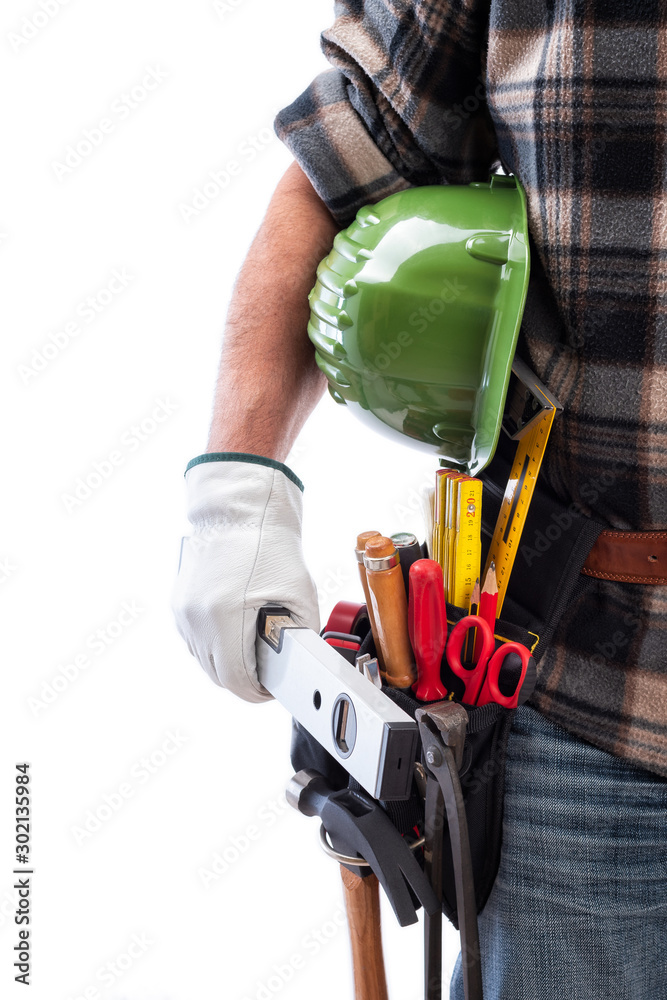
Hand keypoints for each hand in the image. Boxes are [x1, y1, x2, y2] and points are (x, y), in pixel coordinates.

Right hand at [171, 455, 319, 702]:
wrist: (241, 511)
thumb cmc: (272, 547)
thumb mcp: (300, 596)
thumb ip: (298, 638)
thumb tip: (294, 668)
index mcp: (225, 617)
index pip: (235, 680)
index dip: (257, 692)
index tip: (271, 689)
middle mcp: (196, 617)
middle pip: (217, 675)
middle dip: (244, 679)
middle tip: (268, 673)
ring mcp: (183, 610)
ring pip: (203, 659)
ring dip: (227, 663)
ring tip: (253, 649)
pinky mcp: (179, 603)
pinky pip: (195, 640)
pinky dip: (215, 643)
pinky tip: (235, 630)